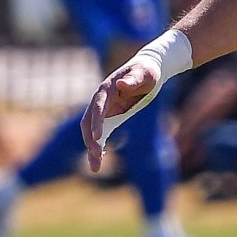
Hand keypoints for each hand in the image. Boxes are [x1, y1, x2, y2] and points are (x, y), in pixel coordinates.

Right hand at [82, 55, 163, 170]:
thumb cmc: (147, 71)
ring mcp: (104, 108)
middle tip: (96, 156)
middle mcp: (101, 99)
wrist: (147, 69)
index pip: (98, 106)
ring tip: (95, 167)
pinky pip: (100, 132)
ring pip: (91, 130)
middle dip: (90, 139)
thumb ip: (133, 79)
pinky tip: (98, 159)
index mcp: (107, 88)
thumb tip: (121, 85)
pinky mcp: (109, 115)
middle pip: (88, 121)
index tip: (97, 137)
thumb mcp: (144, 74)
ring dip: (91, 147)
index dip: (97, 121)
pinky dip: (98, 145)